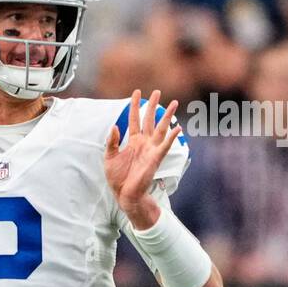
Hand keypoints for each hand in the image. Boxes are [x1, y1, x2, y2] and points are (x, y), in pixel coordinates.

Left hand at [105, 89, 181, 229]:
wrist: (124, 194)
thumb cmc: (118, 177)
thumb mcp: (109, 157)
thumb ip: (112, 142)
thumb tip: (114, 126)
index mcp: (132, 141)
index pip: (134, 119)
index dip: (135, 106)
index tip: (136, 92)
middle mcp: (144, 143)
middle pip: (149, 120)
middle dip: (153, 106)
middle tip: (157, 92)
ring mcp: (151, 149)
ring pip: (161, 129)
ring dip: (167, 116)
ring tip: (174, 103)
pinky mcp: (155, 158)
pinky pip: (165, 145)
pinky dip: (171, 137)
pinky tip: (178, 127)